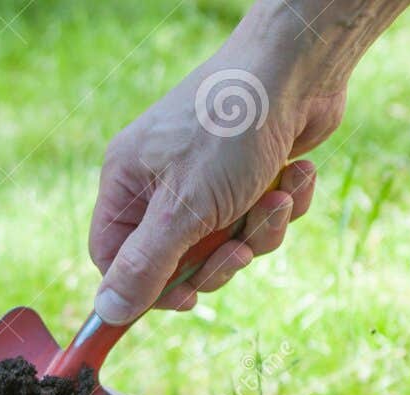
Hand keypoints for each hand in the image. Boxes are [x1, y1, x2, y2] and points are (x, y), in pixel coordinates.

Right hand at [89, 42, 344, 324]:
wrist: (300, 67)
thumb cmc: (230, 128)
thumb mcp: (182, 209)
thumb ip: (145, 266)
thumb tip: (109, 311)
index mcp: (126, 183)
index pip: (114, 258)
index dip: (146, 287)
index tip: (184, 299)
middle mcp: (160, 182)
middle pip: (175, 260)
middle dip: (218, 260)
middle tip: (238, 249)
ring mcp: (206, 179)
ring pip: (225, 244)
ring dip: (258, 230)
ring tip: (277, 197)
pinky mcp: (250, 176)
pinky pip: (259, 218)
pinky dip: (284, 204)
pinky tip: (295, 174)